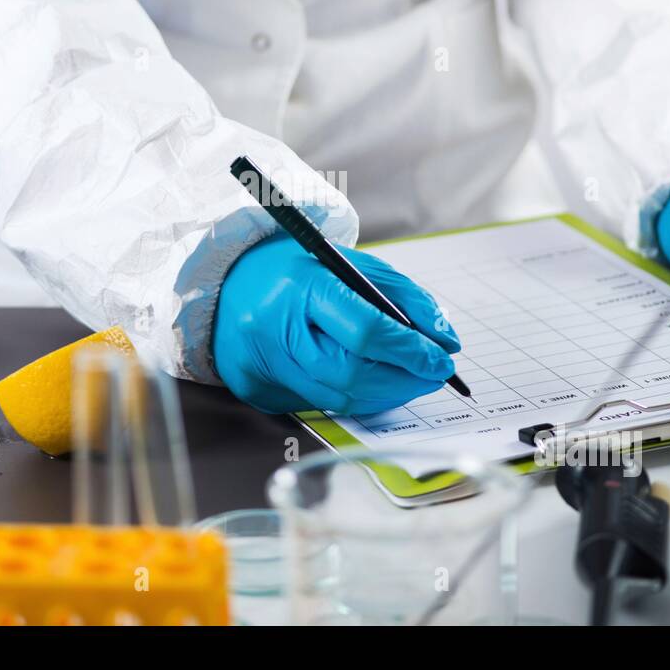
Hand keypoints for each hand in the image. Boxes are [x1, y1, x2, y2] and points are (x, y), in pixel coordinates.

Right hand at [213, 235, 459, 413]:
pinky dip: (356, 398)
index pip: (367, 331)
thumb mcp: (350, 264)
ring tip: (410, 380)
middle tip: (434, 376)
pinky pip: (320, 405)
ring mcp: (264, 366)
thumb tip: (443, 340)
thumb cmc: (293, 271)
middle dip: (404, 380)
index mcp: (301, 287)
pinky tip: (374, 385)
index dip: (410, 351)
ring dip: (386, 394)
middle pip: (354, 374)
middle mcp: (277, 330)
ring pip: (340, 398)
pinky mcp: (258, 390)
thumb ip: (402, 297)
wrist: (227, 281)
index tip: (441, 359)